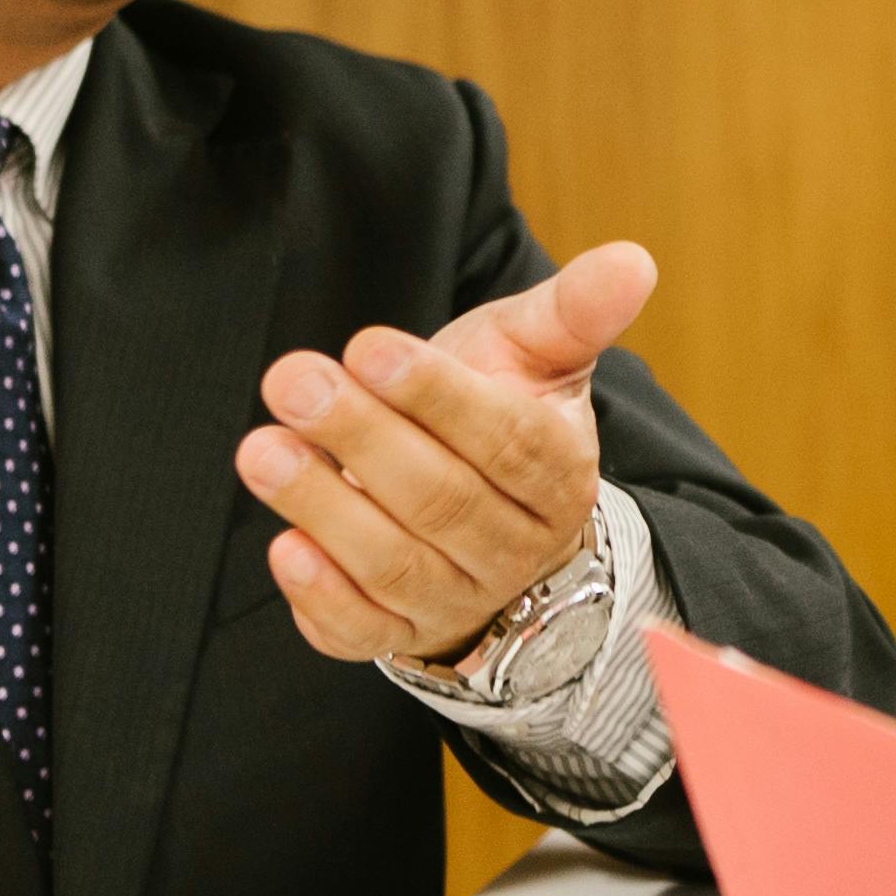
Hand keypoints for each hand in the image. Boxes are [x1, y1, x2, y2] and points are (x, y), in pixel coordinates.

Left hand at [244, 240, 656, 663]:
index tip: (368, 346)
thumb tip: (634, 260)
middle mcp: (516, 548)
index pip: (507, 440)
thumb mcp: (533, 355)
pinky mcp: (400, 635)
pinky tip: (285, 548)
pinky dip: (323, 596)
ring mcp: (459, 598)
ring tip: (261, 449)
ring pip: (395, 563)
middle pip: (442, 499)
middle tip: (293, 381)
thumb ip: (574, 310)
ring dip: (322, 506)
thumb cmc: (495, 416)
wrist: (478, 517)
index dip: (436, 396)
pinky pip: (362, 631)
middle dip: (361, 436)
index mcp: (561, 474)